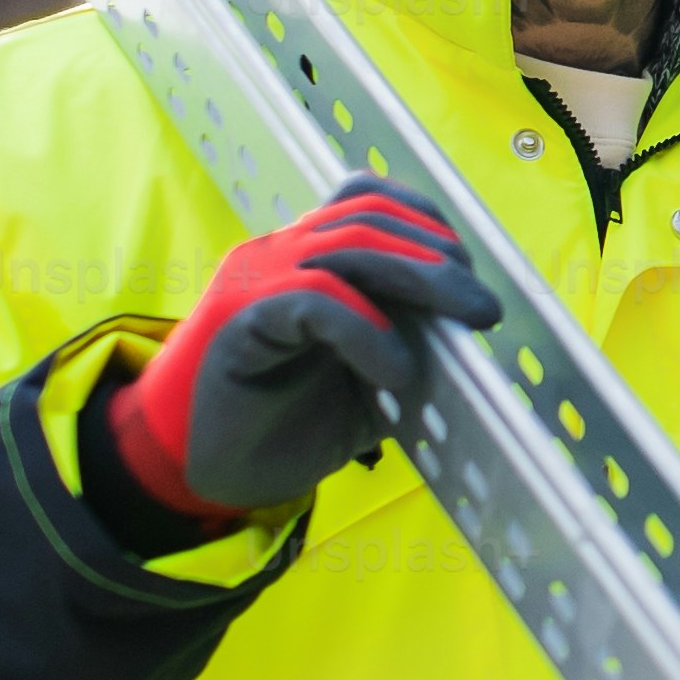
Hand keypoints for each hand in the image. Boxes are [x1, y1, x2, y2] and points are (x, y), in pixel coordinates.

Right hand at [99, 186, 504, 521]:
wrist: (197, 478)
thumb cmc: (275, 431)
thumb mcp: (360, 390)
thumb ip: (402, 353)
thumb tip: (463, 338)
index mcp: (302, 260)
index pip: (366, 201)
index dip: (426, 225)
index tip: (468, 275)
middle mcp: (277, 256)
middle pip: (369, 214)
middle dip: (437, 255)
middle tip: (481, 308)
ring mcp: (256, 282)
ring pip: (349, 244)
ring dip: (418, 279)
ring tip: (459, 326)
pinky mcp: (241, 320)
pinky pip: (318, 300)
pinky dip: (370, 331)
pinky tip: (397, 371)